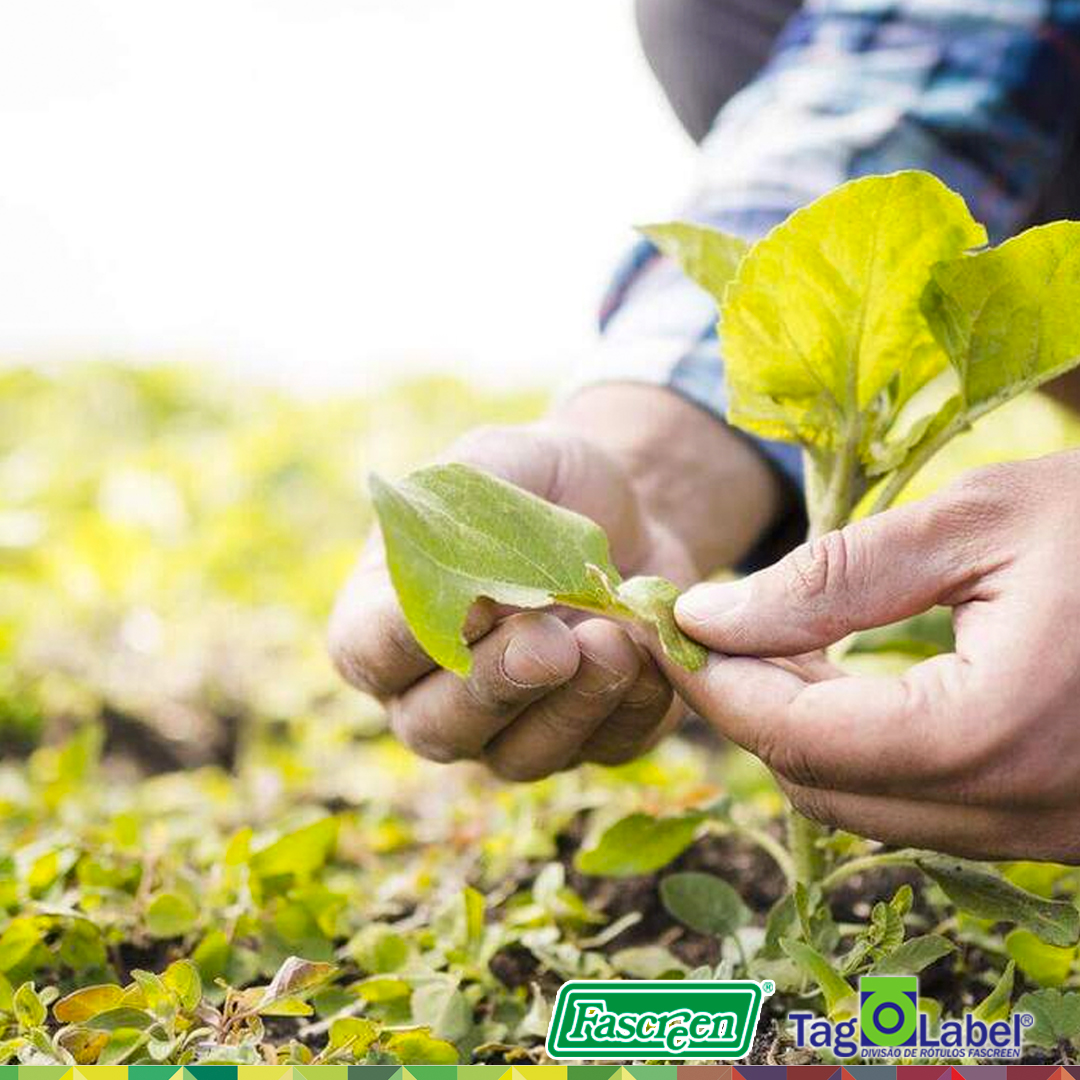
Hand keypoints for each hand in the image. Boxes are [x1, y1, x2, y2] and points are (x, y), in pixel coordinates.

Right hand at [329, 385, 782, 780]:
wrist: (627, 511)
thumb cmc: (540, 484)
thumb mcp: (500, 461)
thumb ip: (465, 509)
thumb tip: (468, 589)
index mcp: (387, 619)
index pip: (368, 652)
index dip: (408, 639)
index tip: (471, 603)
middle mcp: (435, 691)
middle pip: (436, 727)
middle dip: (496, 686)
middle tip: (551, 642)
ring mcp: (509, 727)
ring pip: (519, 756)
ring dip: (569, 707)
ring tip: (613, 641)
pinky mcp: (588, 739)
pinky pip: (604, 749)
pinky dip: (631, 709)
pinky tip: (649, 653)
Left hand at [669, 451, 1079, 860]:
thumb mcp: (979, 521)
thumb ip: (834, 578)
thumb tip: (710, 617)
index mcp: (989, 733)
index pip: (793, 736)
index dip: (714, 681)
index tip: (670, 625)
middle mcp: (1018, 811)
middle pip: (818, 787)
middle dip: (749, 709)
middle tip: (714, 628)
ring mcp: (1047, 833)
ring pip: (865, 808)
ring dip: (802, 733)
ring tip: (774, 644)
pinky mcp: (1061, 825)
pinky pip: (924, 806)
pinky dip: (865, 750)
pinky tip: (849, 681)